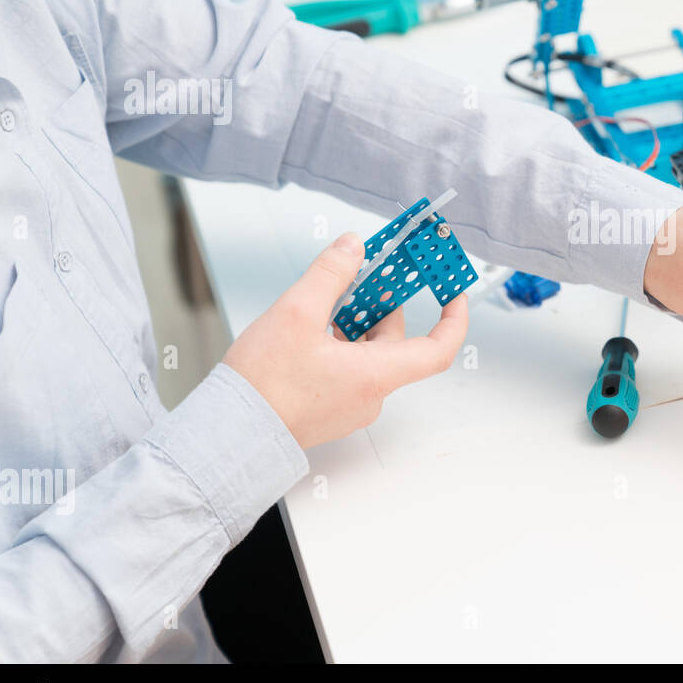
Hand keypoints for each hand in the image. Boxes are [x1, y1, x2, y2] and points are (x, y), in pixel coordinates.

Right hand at [223, 232, 468, 448]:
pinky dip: (338, 344)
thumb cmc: (262, 387)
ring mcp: (349, 405)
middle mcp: (370, 395)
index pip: (438, 349)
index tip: (454, 293)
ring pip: (366, 355)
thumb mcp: (297, 313)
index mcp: (376, 375)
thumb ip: (330, 274)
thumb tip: (352, 247)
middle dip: (381, 306)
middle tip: (367, 274)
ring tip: (329, 296)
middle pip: (393, 343)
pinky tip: (312, 326)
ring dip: (354, 323)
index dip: (453, 318)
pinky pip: (347, 370)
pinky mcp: (328, 409)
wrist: (228, 434)